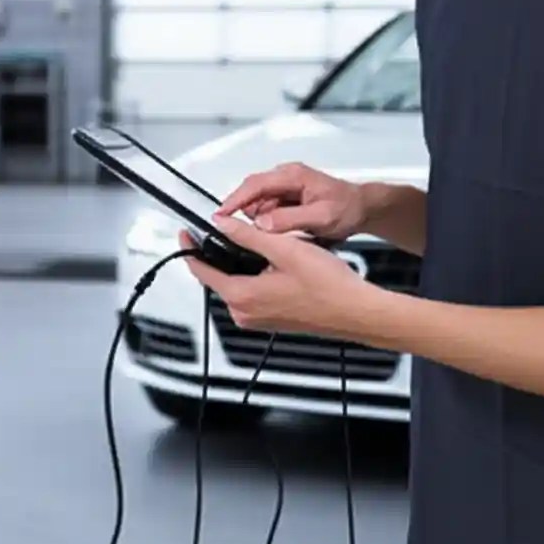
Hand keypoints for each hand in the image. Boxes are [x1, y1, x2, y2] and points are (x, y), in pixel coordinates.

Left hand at [178, 215, 384, 337]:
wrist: (357, 312)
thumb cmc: (329, 287)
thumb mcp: (284, 249)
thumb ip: (248, 235)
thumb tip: (222, 224)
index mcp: (242, 297)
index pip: (201, 272)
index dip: (191, 249)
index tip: (186, 234)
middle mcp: (245, 313)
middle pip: (217, 278)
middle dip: (217, 254)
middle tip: (222, 230)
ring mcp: (257, 319)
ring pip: (236, 285)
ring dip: (239, 264)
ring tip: (255, 243)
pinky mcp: (270, 320)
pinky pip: (251, 294)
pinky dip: (253, 276)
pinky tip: (271, 263)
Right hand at [216, 162, 368, 241]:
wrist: (362, 208)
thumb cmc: (347, 208)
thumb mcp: (321, 217)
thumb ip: (291, 219)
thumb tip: (262, 223)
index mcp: (292, 176)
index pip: (254, 184)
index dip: (235, 199)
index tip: (220, 214)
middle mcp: (285, 176)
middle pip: (252, 193)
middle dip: (249, 214)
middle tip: (255, 233)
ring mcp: (285, 186)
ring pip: (258, 203)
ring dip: (261, 220)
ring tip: (282, 232)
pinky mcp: (285, 196)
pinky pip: (267, 209)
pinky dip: (269, 221)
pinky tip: (284, 231)